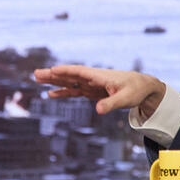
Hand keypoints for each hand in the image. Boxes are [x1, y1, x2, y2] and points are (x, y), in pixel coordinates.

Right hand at [33, 65, 166, 117]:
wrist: (143, 88)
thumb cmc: (136, 90)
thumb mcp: (125, 98)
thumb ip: (111, 104)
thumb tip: (98, 110)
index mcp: (99, 76)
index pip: (79, 72)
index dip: (66, 71)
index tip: (52, 70)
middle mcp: (92, 78)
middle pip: (69, 75)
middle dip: (53, 74)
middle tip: (36, 73)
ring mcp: (90, 84)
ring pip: (69, 82)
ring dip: (54, 81)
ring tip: (37, 79)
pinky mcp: (91, 91)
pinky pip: (74, 91)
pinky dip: (62, 92)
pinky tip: (51, 94)